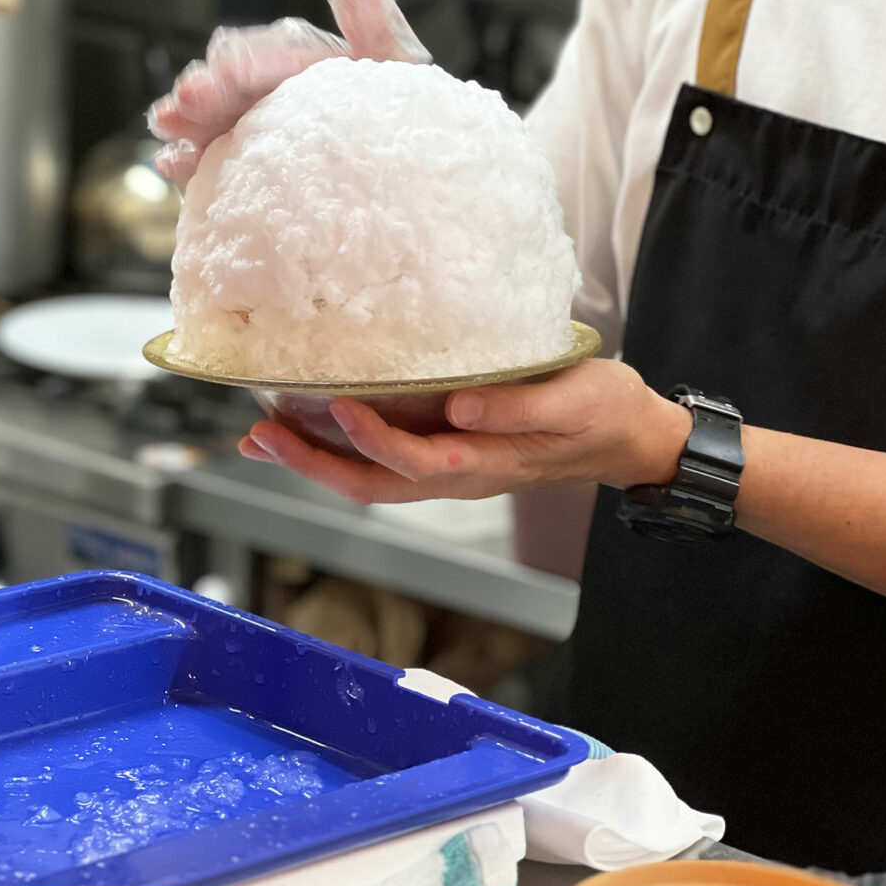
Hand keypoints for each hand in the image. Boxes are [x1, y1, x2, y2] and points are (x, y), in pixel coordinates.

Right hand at [146, 0, 429, 184]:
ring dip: (185, 120)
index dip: (246, 60)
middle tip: (189, 99)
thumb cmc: (394, 114)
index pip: (268, 53)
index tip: (229, 70)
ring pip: (208, 118)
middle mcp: (266, 90)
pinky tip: (174, 163)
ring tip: (168, 124)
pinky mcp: (234, 164)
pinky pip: (206, 162)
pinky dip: (187, 162)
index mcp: (298, 61)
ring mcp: (247, 126)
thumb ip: (373, 24)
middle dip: (206, 90)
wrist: (398, 168)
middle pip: (228, 84)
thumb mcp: (393, 65)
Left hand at [237, 359, 691, 504]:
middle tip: (259, 436)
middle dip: (311, 463)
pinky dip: (340, 449)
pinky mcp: (448, 452)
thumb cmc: (603, 412)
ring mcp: (449, 468)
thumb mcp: (576, 401)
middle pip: (370, 484)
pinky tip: (311, 427)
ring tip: (263, 437)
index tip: (337, 405)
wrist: (626, 436)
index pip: (412, 461)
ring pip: (368, 478)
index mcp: (483, 463)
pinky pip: (382, 463)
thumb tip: (459, 409)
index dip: (371, 439)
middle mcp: (456, 474)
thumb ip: (519, 408)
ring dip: (313, 460)